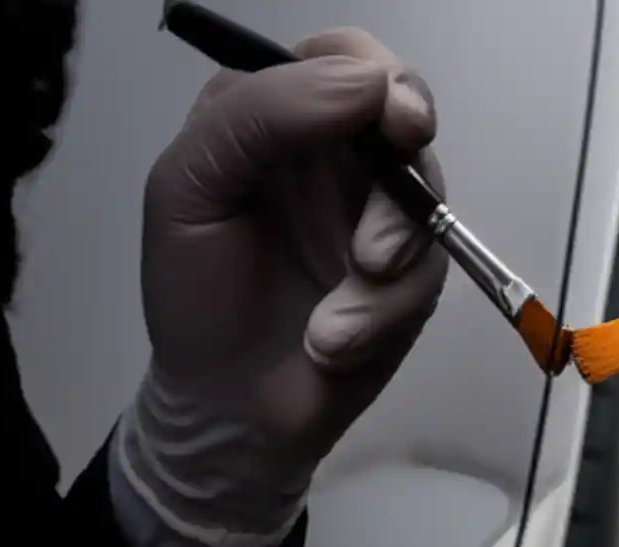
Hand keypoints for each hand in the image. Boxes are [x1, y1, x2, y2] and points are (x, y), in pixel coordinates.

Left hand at [113, 28, 446, 546]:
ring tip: (333, 322)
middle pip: (404, 111)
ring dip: (387, 253)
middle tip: (404, 166)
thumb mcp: (190, 190)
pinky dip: (381, 313)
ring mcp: (378, 216)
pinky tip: (334, 343)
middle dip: (409, 146)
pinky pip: (428, 272)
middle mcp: (336, 158)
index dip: (373, 74)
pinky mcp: (410, 277)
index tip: (389, 112)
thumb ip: (257, 118)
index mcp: (277, 120)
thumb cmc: (196, 296)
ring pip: (425, 195)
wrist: (227, 412)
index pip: (340, 61)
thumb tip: (367, 83)